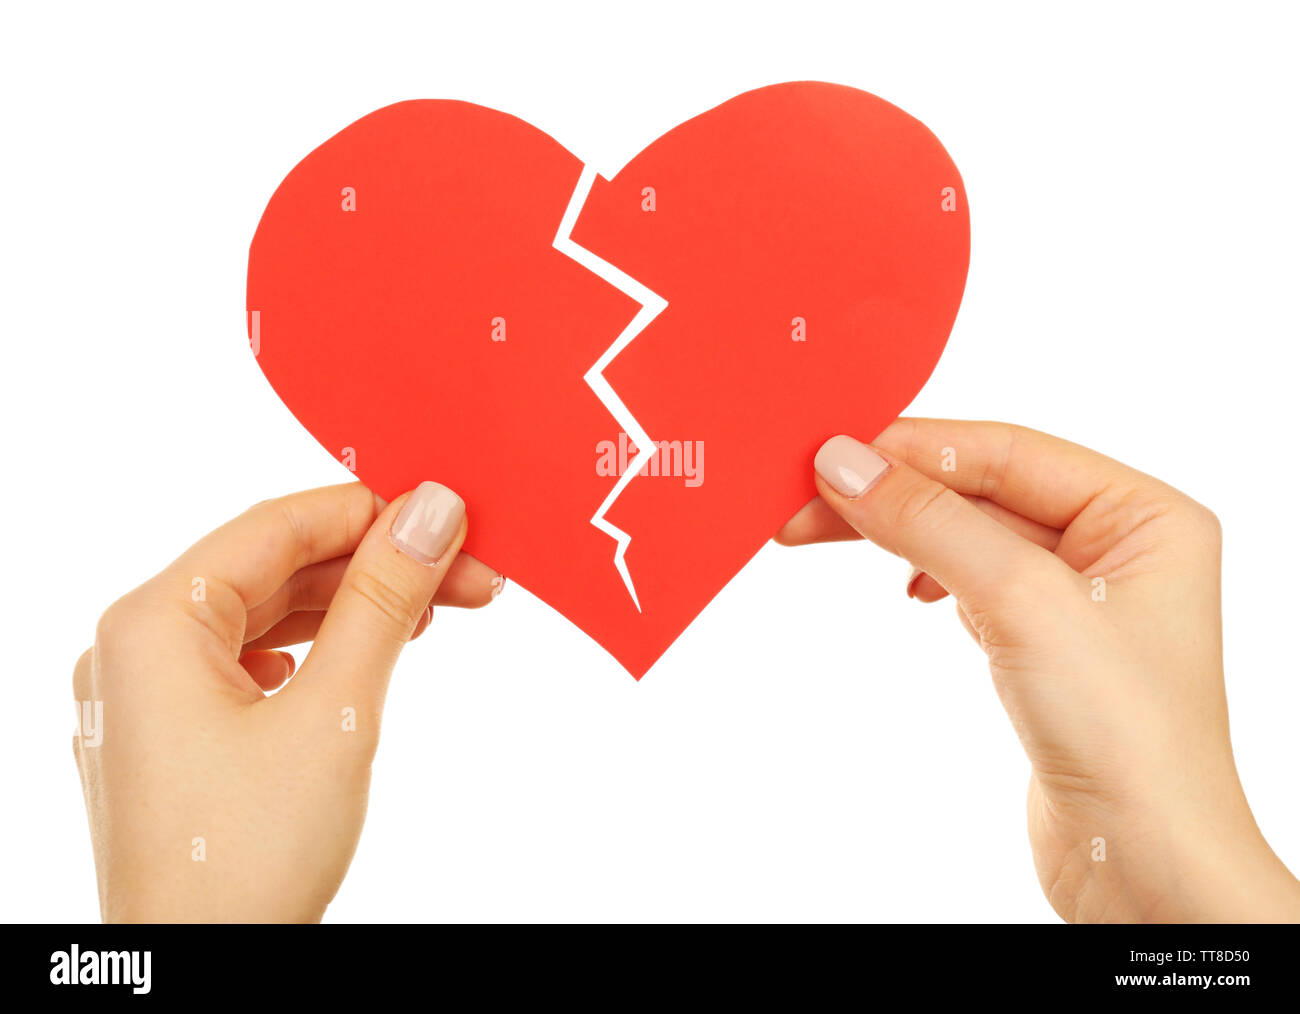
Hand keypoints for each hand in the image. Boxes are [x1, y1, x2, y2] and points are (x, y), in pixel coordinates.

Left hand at [73, 481, 495, 921]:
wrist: (204, 982)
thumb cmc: (244, 863)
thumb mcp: (336, 713)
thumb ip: (383, 599)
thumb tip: (430, 512)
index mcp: (153, 623)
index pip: (278, 526)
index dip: (374, 514)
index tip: (453, 518)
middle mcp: (137, 650)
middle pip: (276, 570)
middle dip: (378, 569)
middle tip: (470, 575)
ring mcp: (151, 699)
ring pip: (269, 617)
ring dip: (355, 611)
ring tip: (436, 612)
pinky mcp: (176, 740)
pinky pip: (253, 664)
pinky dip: (319, 654)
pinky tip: (367, 658)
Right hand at [779, 419, 1299, 921]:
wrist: (1140, 866)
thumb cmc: (1129, 738)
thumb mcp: (1021, 602)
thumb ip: (931, 522)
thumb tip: (848, 465)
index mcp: (1143, 514)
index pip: (1006, 451)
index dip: (914, 449)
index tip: (831, 456)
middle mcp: (1116, 547)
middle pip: (978, 491)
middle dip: (891, 495)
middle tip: (804, 502)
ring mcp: (1077, 600)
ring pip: (966, 535)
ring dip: (896, 533)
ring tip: (819, 532)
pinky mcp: (1042, 648)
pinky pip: (969, 582)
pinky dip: (925, 575)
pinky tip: (906, 588)